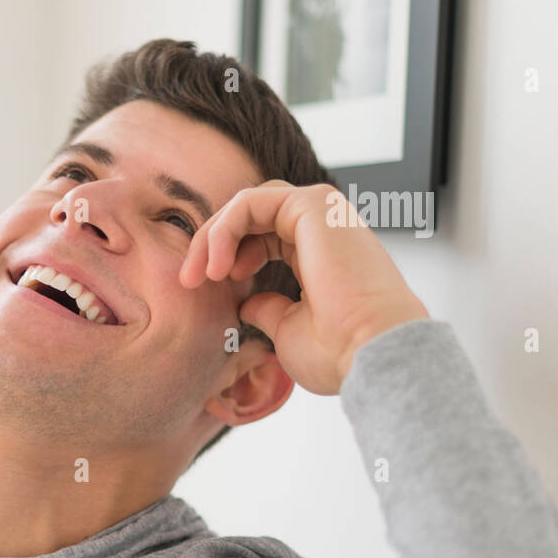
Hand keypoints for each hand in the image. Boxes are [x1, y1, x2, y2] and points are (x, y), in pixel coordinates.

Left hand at [178, 179, 430, 395]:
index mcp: (320, 252)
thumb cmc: (339, 351)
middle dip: (211, 243)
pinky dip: (224, 229)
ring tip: (200, 274)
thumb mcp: (288, 329)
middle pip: (250, 215)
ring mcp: (321, 212)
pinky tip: (218, 265)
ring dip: (213, 235)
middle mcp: (324, 227)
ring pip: (246, 204)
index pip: (260, 234)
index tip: (202, 287)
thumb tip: (248, 304)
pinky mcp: (314, 205)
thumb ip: (268, 309)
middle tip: (188, 278)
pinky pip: (249, 203)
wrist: (369, 354)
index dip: (225, 255)